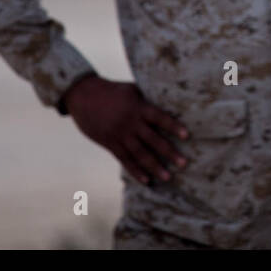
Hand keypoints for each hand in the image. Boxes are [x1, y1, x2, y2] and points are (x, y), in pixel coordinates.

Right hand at [62, 75, 188, 184]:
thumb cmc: (112, 90)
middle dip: (169, 152)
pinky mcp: (109, 143)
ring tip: (168, 177)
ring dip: (154, 167)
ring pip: (139, 154)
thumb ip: (147, 101)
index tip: (187, 135)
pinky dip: (136, 171)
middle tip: (184, 164)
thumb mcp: (132, 91)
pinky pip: (124, 160)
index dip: (173, 126)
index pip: (159, 118)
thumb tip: (168, 106)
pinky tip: (146, 180)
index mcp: (138, 107)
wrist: (83, 95)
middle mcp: (130, 123)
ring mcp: (119, 135)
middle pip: (152, 140)